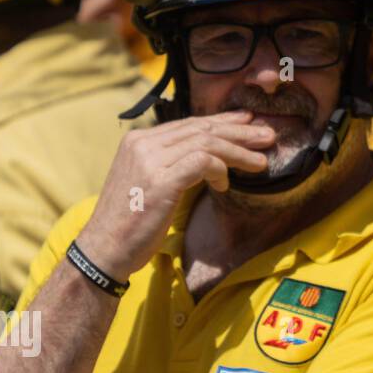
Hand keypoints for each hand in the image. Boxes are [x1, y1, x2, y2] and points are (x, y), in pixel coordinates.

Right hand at [75, 112, 275, 279]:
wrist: (104, 250)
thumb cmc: (131, 221)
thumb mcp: (149, 182)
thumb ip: (172, 163)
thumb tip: (210, 156)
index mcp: (138, 140)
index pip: (189, 124)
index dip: (223, 122)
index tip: (248, 122)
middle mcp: (142, 143)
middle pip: (201, 129)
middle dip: (239, 131)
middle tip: (268, 135)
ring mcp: (149, 160)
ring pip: (207, 143)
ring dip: (239, 151)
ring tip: (261, 161)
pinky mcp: (160, 180)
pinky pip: (203, 162)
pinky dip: (220, 169)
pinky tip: (226, 183)